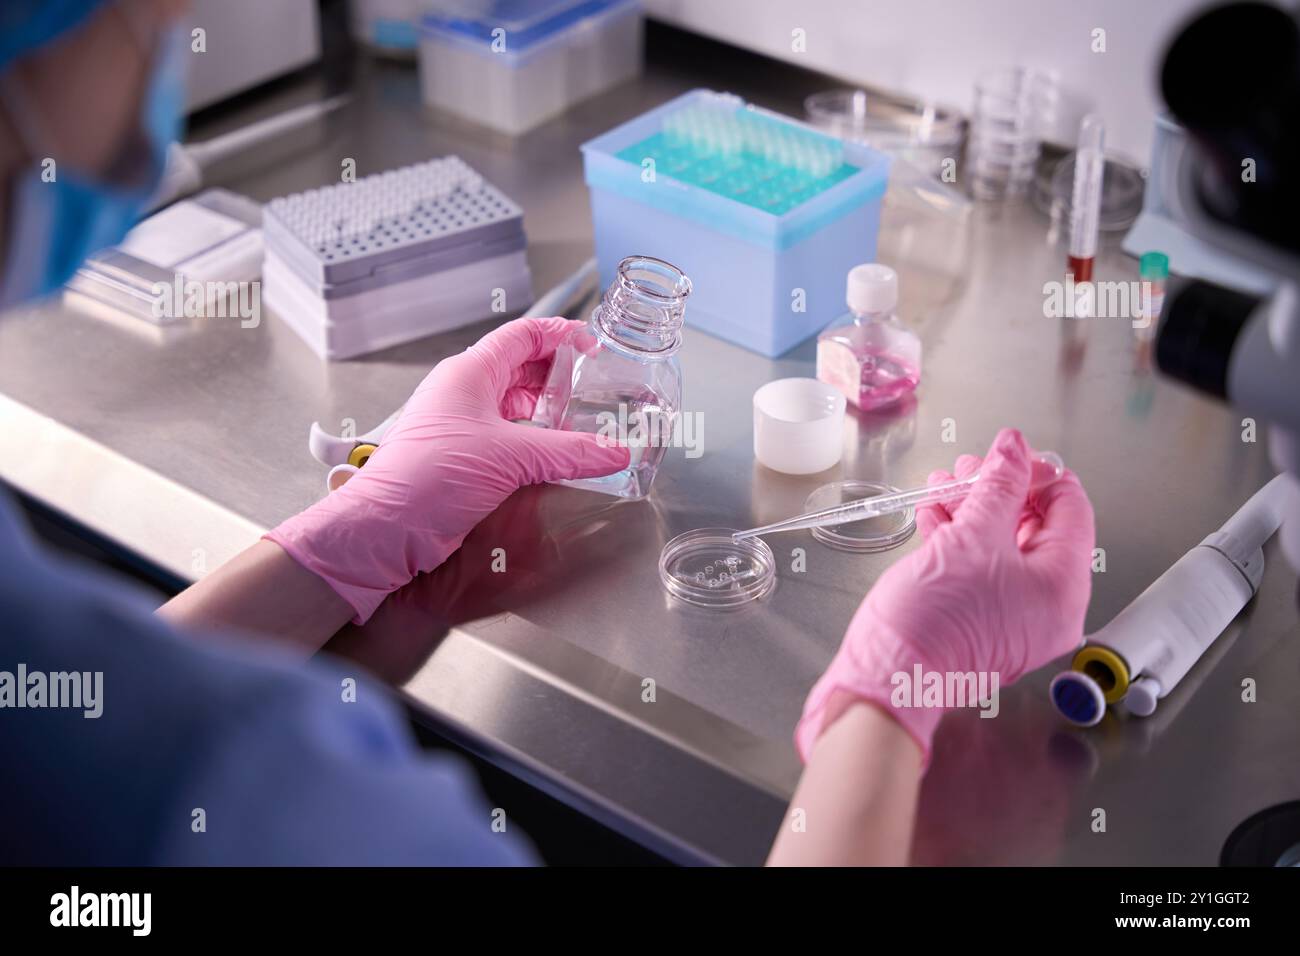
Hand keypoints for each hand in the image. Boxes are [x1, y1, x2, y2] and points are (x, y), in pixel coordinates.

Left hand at [266, 317, 629, 622]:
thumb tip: (615, 452)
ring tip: (582, 425)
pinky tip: (555, 458)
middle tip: (594, 388)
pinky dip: (534, 443)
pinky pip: (507, 439)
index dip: (560, 335)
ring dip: (548, 413)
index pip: (522, 336)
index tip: (592, 346)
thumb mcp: (510, 456)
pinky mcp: (464, 458)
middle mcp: (464, 393)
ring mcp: (462, 426)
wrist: (386, 528)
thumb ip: (568, 452)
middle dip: (559, 377)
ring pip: (514, 406)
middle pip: (521, 370)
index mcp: (470, 373)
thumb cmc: (427, 476)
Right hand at [795, 428, 1094, 764]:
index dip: (1040, 473)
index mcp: (1064, 588)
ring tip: (943, 486)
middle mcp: (1049, 608)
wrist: (889, 677)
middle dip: (999, 491)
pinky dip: (960, 540)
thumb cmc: (935, 621)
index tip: (1009, 453)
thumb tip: (1013, 448)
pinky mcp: (981, 623)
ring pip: (1003, 547)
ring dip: (973, 510)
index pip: (1071, 510)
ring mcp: (1015, 618)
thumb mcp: (971, 535)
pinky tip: (935, 517)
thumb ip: (998, 484)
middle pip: (1036, 527)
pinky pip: (982, 571)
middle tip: (970, 468)